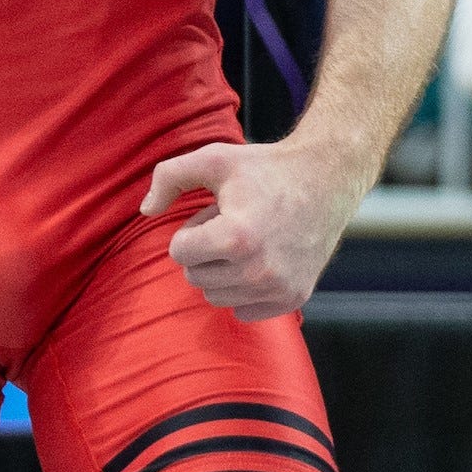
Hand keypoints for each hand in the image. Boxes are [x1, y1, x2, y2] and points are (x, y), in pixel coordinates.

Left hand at [141, 138, 365, 321]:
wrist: (326, 180)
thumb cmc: (265, 169)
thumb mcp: (214, 159)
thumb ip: (169, 177)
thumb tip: (145, 211)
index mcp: (236, 237)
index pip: (179, 252)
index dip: (191, 229)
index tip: (215, 213)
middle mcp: (258, 270)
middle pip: (195, 277)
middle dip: (205, 251)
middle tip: (233, 223)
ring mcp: (278, 288)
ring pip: (215, 297)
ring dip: (222, 271)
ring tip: (247, 240)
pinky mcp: (293, 298)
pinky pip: (243, 311)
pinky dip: (243, 290)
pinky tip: (261, 260)